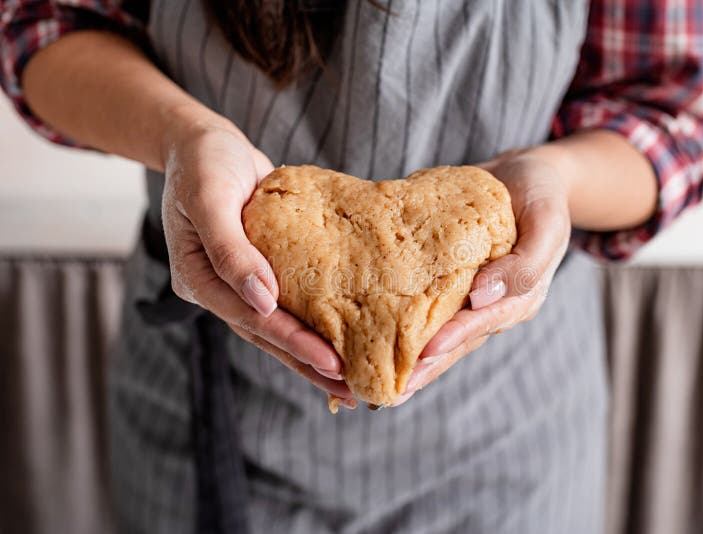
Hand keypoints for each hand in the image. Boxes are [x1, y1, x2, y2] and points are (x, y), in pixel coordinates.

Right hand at [161, 115, 355, 406]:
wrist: (205, 142)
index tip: (332, 364)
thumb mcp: (210, 198)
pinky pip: (288, 301)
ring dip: (311, 353)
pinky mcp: (261, 269)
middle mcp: (219, 289)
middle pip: (267, 336)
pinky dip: (311, 320)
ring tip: (350, 380)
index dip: (293, 343)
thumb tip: (263, 299)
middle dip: (308, 363)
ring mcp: (239, 282)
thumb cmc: (204, 163)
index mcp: (198, 279)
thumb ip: (231, 250)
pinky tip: (340, 336)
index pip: (252, 319)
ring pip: (278, 326)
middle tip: (352, 390)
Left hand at [395, 147, 572, 404]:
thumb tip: (483, 297)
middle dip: (422, 367)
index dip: (452, 339)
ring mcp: (465, 295)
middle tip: (388, 393)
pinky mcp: (444, 279)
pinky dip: (398, 319)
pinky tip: (369, 334)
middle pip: (453, 342)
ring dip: (405, 355)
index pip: (480, 324)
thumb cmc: (542, 199)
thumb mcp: (547, 224)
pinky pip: (422, 303)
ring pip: (433, 330)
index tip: (423, 354)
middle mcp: (488, 305)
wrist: (525, 175)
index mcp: (516, 299)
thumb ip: (525, 264)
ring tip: (372, 381)